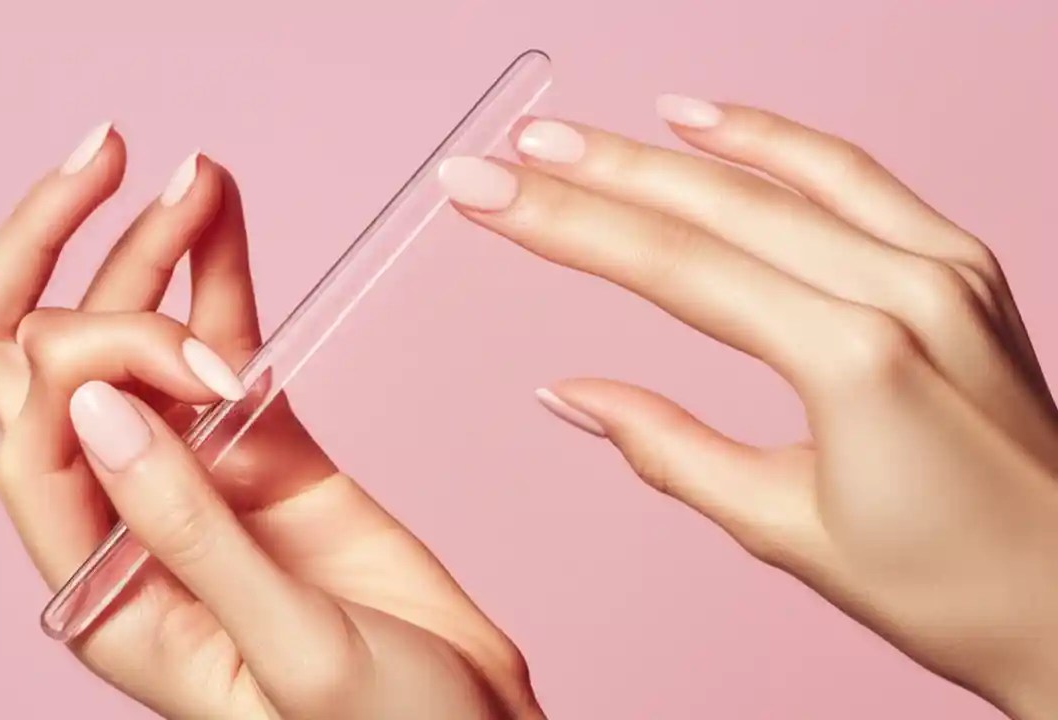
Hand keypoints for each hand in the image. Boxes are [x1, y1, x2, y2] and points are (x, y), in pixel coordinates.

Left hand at [0, 124, 541, 718]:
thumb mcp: (291, 651)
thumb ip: (189, 534)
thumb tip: (97, 406)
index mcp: (107, 593)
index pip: (35, 443)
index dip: (95, 364)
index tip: (202, 365)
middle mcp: (131, 524)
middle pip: (49, 370)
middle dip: (62, 257)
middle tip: (109, 164)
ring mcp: (201, 478)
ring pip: (145, 341)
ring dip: (155, 249)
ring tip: (191, 172)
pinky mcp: (269, 454)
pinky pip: (226, 349)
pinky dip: (220, 277)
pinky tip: (220, 210)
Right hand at [439, 99, 1057, 718]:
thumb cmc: (948, 586)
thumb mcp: (785, 528)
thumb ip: (667, 448)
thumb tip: (568, 393)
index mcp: (855, 362)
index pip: (675, 271)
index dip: (567, 227)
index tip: (487, 193)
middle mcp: (905, 292)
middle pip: (715, 210)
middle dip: (597, 176)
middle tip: (507, 150)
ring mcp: (942, 268)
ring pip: (780, 178)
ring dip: (671, 150)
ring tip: (579, 134)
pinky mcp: (961, 265)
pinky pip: (857, 177)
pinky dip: (778, 141)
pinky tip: (711, 122)